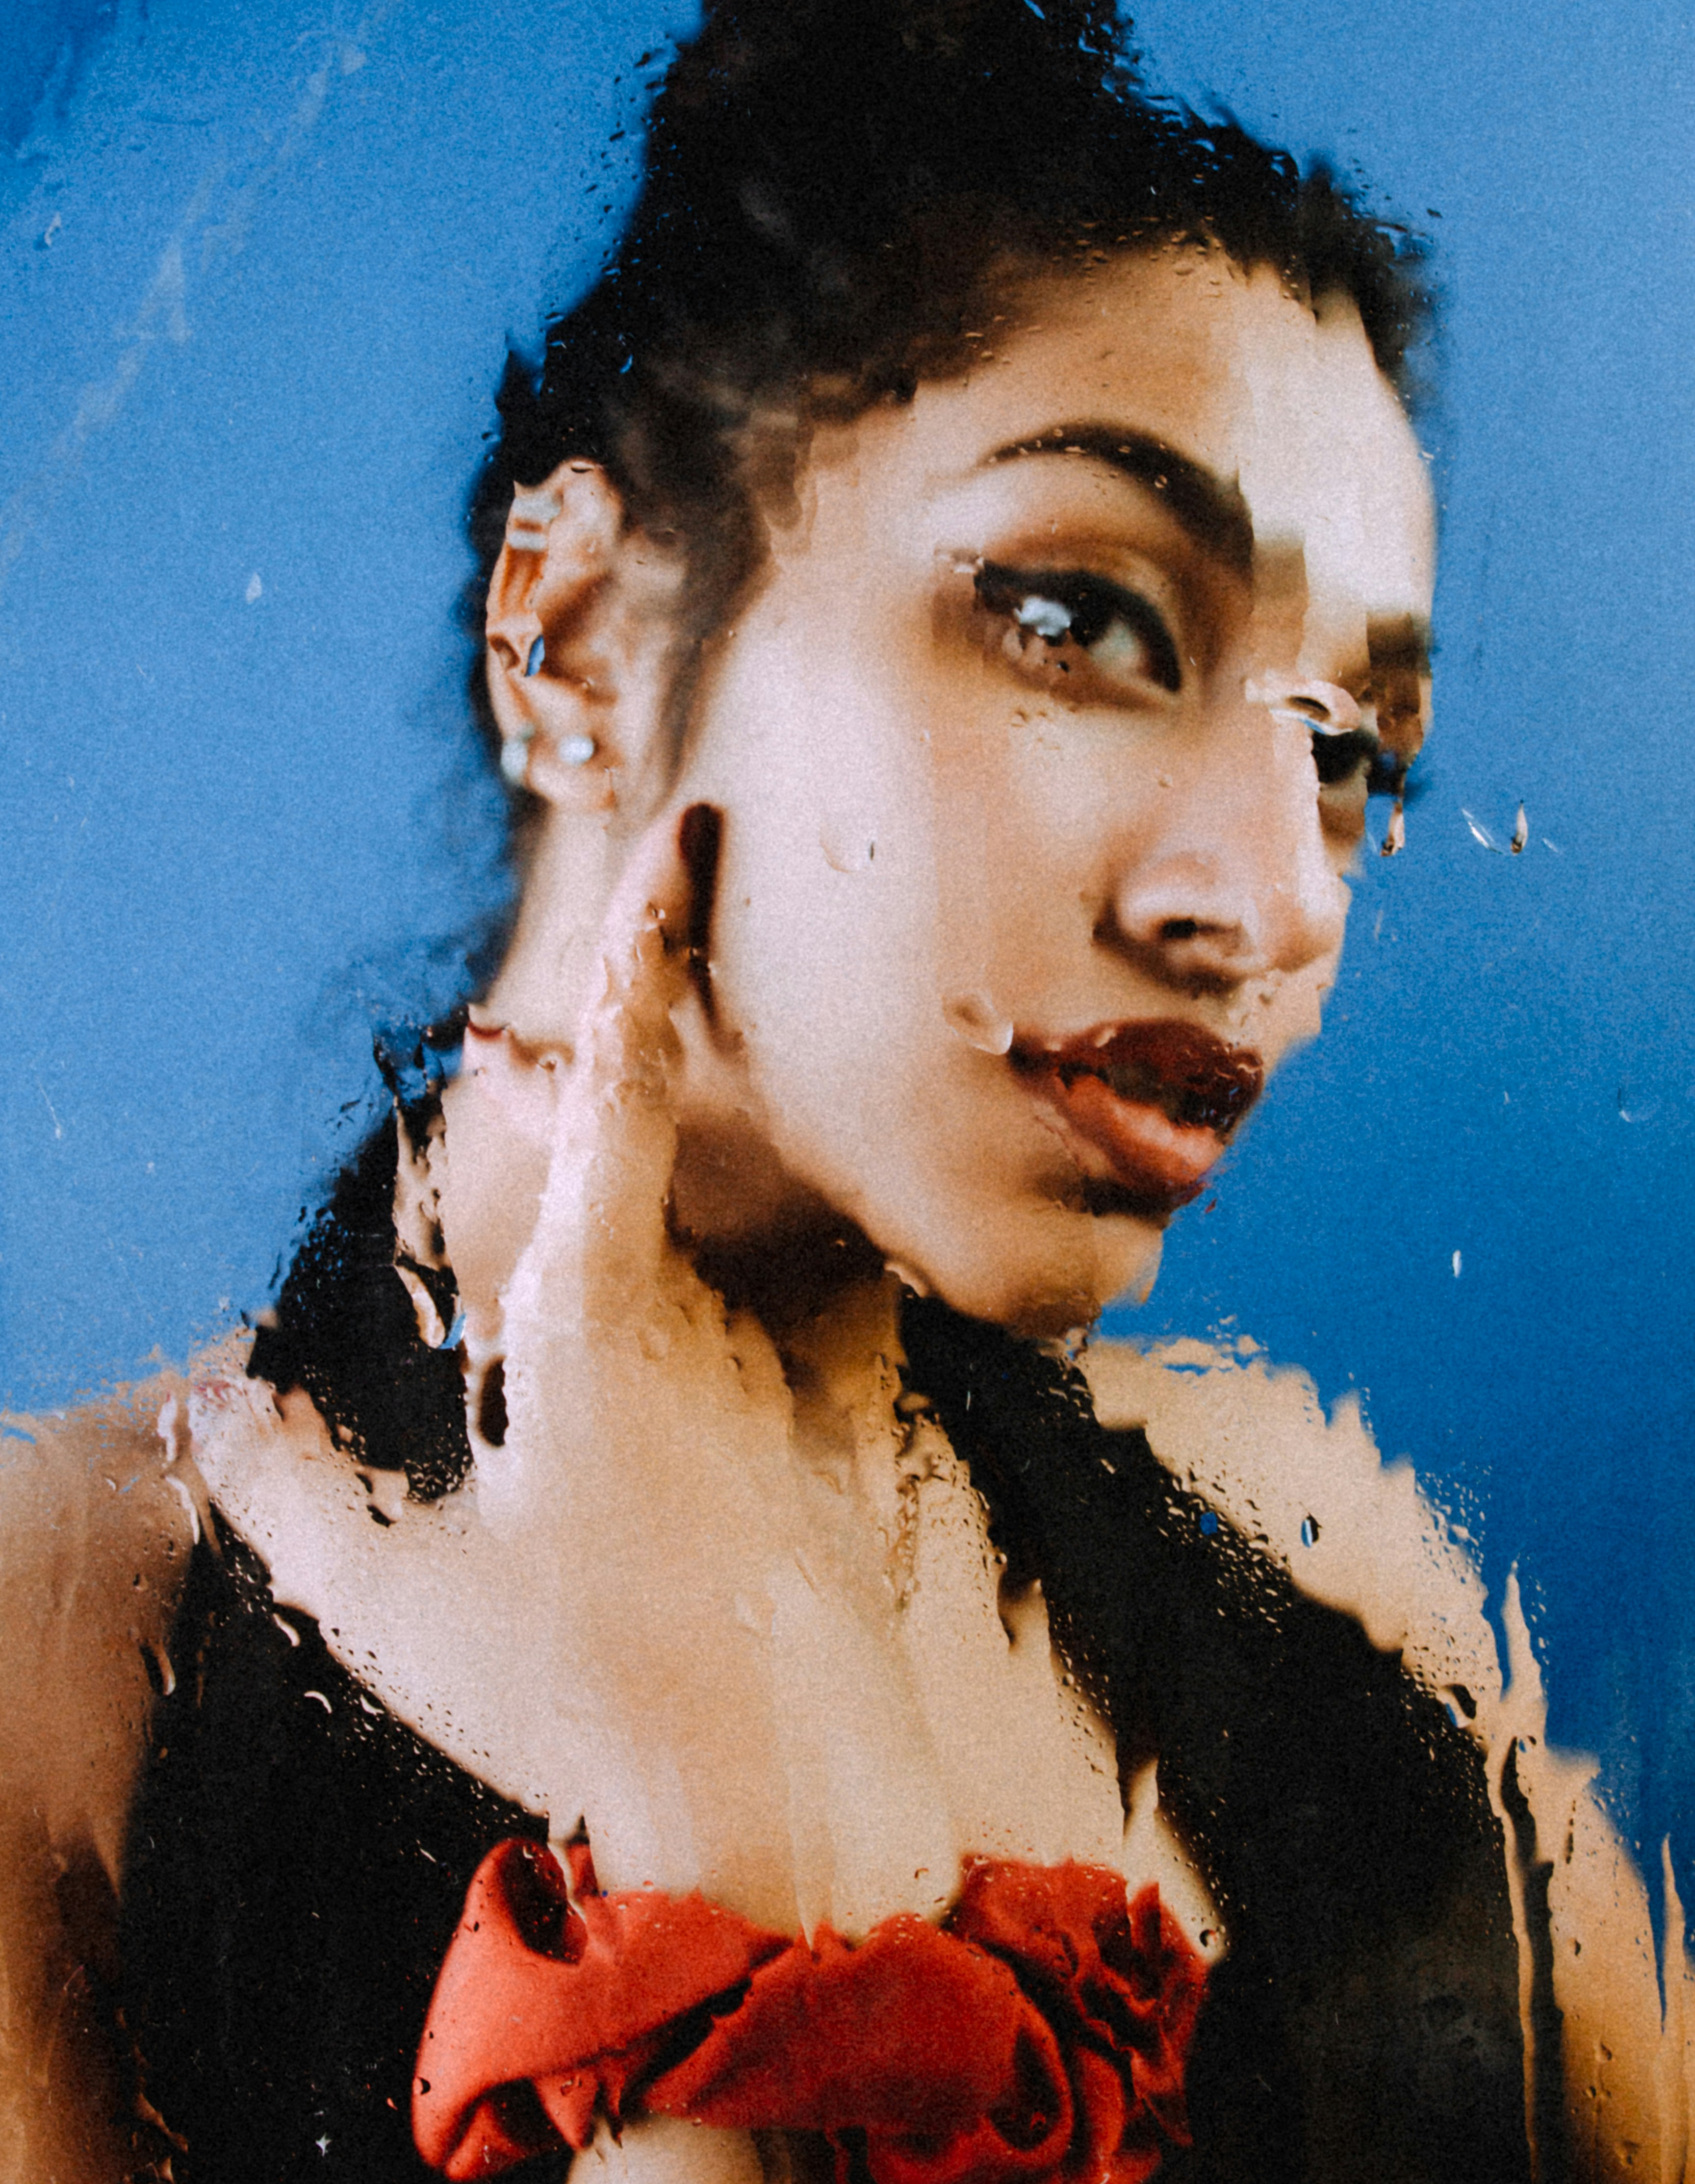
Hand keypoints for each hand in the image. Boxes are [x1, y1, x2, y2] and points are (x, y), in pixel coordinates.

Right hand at [192, 809, 957, 1938]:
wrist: (782, 1809)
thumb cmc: (582, 1693)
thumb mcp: (395, 1599)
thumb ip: (289, 1488)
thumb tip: (211, 1405)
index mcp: (600, 1316)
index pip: (622, 1088)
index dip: (647, 951)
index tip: (690, 836)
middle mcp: (713, 1320)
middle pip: (658, 1164)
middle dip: (597, 1124)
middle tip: (532, 1115)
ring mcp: (792, 1380)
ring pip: (722, 1260)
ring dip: (659, 1259)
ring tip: (604, 1344)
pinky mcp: (848, 1448)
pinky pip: (811, 1338)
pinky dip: (756, 1332)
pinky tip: (711, 1398)